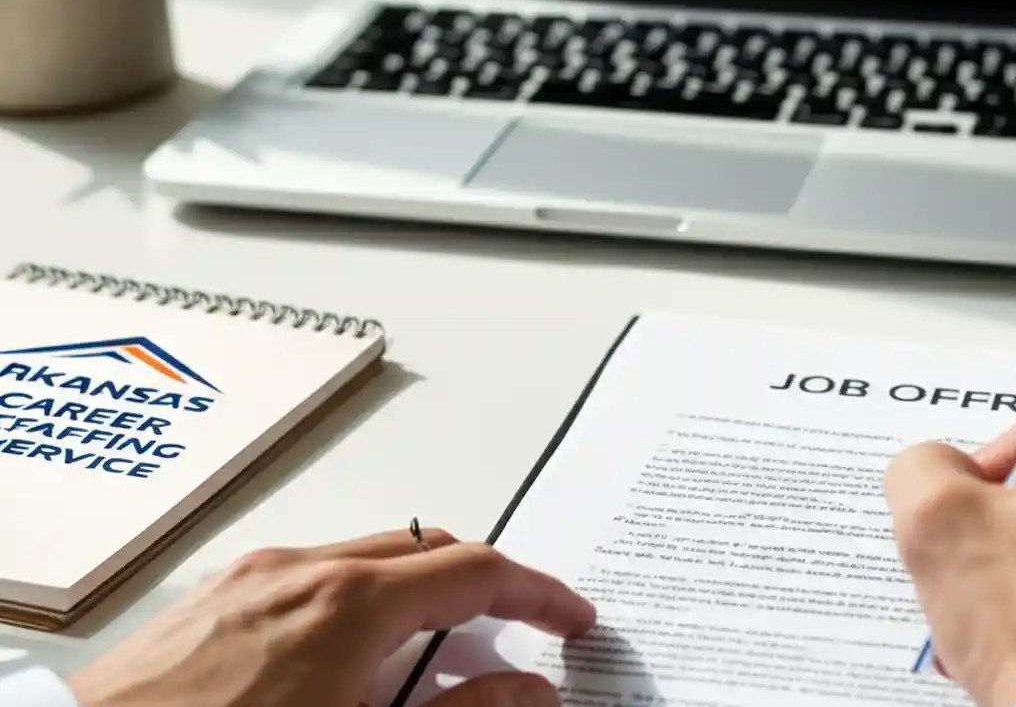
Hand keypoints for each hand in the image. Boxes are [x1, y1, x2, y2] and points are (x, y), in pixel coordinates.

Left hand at [68, 528, 594, 706]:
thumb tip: (530, 693)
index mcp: (350, 602)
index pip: (479, 571)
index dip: (540, 593)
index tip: (570, 617)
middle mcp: (302, 568)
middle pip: (427, 550)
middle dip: (483, 586)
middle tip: (514, 634)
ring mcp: (254, 576)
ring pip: (369, 560)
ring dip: (417, 597)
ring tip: (429, 661)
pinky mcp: (217, 595)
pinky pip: (314, 575)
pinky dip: (358, 602)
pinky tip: (347, 661)